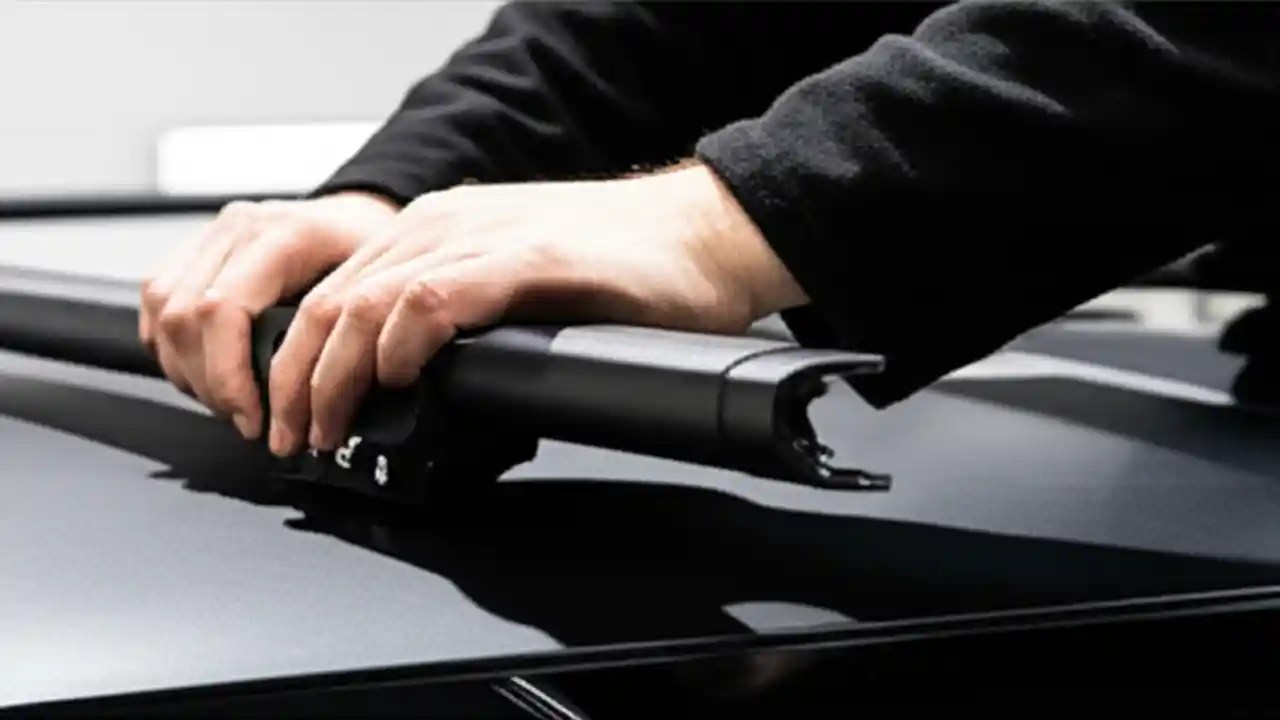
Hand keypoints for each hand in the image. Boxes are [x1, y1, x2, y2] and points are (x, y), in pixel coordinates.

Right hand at [139, 191, 397, 438]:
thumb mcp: (372, 290)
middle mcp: (237, 227)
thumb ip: (334, 336)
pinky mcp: (193, 250)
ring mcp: (210, 235)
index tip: (251, 419)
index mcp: (283, 234)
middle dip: (208, 384)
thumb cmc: (369, 257)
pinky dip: (171, 348)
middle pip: (182, 316)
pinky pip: (157, 304)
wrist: (359, 220)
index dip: (227, 377)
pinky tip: (206, 372)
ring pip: (161, 311)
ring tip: (229, 401)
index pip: (220, 309)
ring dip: (186, 371)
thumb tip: (314, 401)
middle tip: (244, 420)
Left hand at [266, 161, 806, 455]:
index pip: (333, 293)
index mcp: (438, 232)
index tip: (295, 418)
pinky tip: (399, 381)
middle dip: (297, 382)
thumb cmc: (624, 269)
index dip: (297, 362)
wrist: (700, 238)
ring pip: (364, 303)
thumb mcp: (516, 285)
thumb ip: (462, 314)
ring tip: (328, 429)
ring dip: (332, 377)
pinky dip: (399, 346)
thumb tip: (413, 385)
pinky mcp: (526, 261)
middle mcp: (445, 226)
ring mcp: (483, 239)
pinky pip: (432, 298)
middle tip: (295, 441)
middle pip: (331, 303)